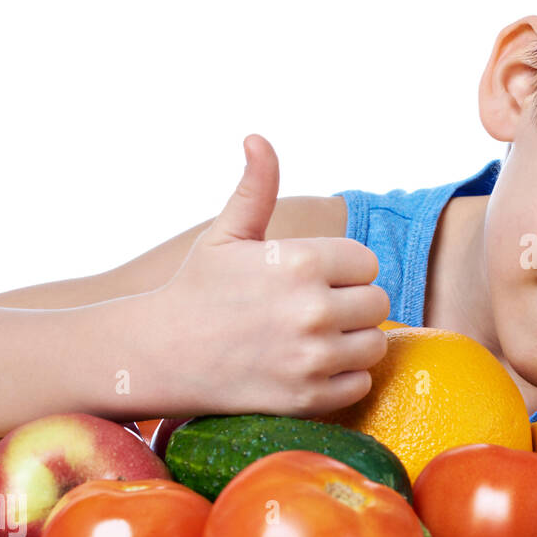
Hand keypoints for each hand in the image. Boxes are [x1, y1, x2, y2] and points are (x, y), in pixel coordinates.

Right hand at [149, 134, 388, 416]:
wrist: (159, 355)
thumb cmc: (197, 290)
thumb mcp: (226, 234)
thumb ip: (256, 187)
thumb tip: (257, 139)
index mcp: (301, 261)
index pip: (367, 263)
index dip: (344, 270)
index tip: (314, 279)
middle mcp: (313, 309)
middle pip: (377, 303)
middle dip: (351, 304)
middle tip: (314, 310)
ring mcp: (312, 357)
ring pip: (374, 345)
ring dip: (352, 342)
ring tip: (315, 338)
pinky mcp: (308, 398)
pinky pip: (359, 383)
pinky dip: (342, 378)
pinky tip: (310, 366)